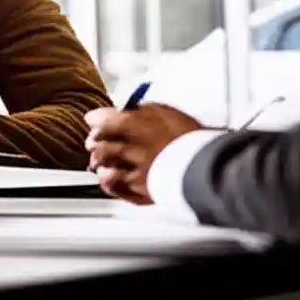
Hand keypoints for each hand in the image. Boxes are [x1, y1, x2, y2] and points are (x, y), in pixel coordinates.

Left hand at [84, 104, 203, 204]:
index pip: (100, 121)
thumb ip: (142, 110)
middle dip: (94, 143)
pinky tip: (111, 179)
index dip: (96, 122)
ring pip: (102, 167)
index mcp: (132, 124)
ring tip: (104, 162)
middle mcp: (128, 148)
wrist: (205, 165)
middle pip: (97, 145)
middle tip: (95, 143)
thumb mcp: (166, 112)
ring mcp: (132, 171)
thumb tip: (127, 108)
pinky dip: (109, 183)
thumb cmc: (189, 138)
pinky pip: (114, 188)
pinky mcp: (139, 191)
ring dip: (100, 164)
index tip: (95, 122)